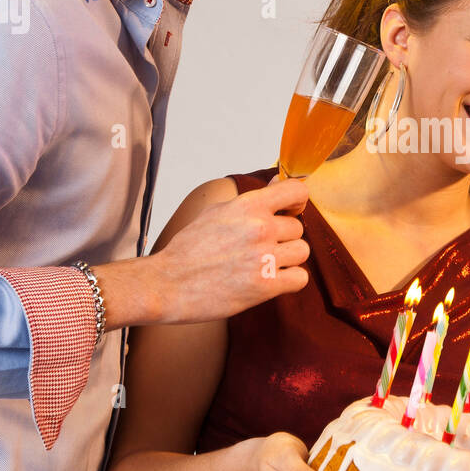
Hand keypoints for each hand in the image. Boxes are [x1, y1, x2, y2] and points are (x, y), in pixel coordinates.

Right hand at [152, 178, 310, 322]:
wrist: (168, 283)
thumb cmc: (190, 248)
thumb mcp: (217, 211)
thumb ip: (253, 199)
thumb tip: (280, 184)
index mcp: (248, 206)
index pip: (297, 191)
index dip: (297, 202)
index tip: (289, 211)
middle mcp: (259, 228)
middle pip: (298, 228)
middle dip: (282, 238)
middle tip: (258, 248)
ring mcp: (264, 258)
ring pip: (302, 252)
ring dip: (287, 259)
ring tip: (263, 264)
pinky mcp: (265, 286)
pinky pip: (300, 279)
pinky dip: (289, 280)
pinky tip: (270, 280)